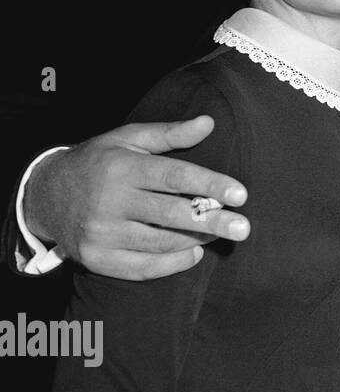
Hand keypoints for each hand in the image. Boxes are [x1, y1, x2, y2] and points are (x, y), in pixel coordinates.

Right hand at [24, 117, 249, 279]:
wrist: (45, 195)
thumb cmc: (99, 163)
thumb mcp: (128, 140)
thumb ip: (169, 134)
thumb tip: (208, 122)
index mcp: (122, 168)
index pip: (175, 177)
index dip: (210, 185)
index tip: (240, 194)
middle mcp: (110, 201)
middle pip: (172, 214)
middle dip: (212, 222)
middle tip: (243, 228)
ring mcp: (101, 233)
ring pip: (160, 242)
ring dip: (196, 240)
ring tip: (220, 235)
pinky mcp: (96, 258)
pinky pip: (142, 268)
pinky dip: (173, 264)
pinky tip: (194, 252)